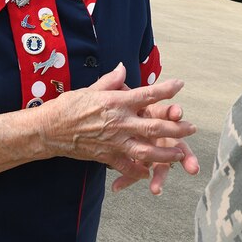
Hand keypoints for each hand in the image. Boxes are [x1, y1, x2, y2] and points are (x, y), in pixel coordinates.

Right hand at [39, 64, 195, 181]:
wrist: (49, 129)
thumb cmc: (69, 106)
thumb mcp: (91, 89)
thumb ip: (111, 81)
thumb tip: (123, 68)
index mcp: (117, 102)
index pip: (148, 95)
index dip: (166, 90)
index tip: (180, 85)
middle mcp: (119, 122)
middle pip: (155, 126)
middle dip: (177, 128)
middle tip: (192, 128)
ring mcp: (114, 141)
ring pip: (147, 150)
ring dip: (166, 153)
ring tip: (181, 154)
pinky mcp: (106, 156)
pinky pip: (127, 166)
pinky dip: (140, 171)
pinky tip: (151, 172)